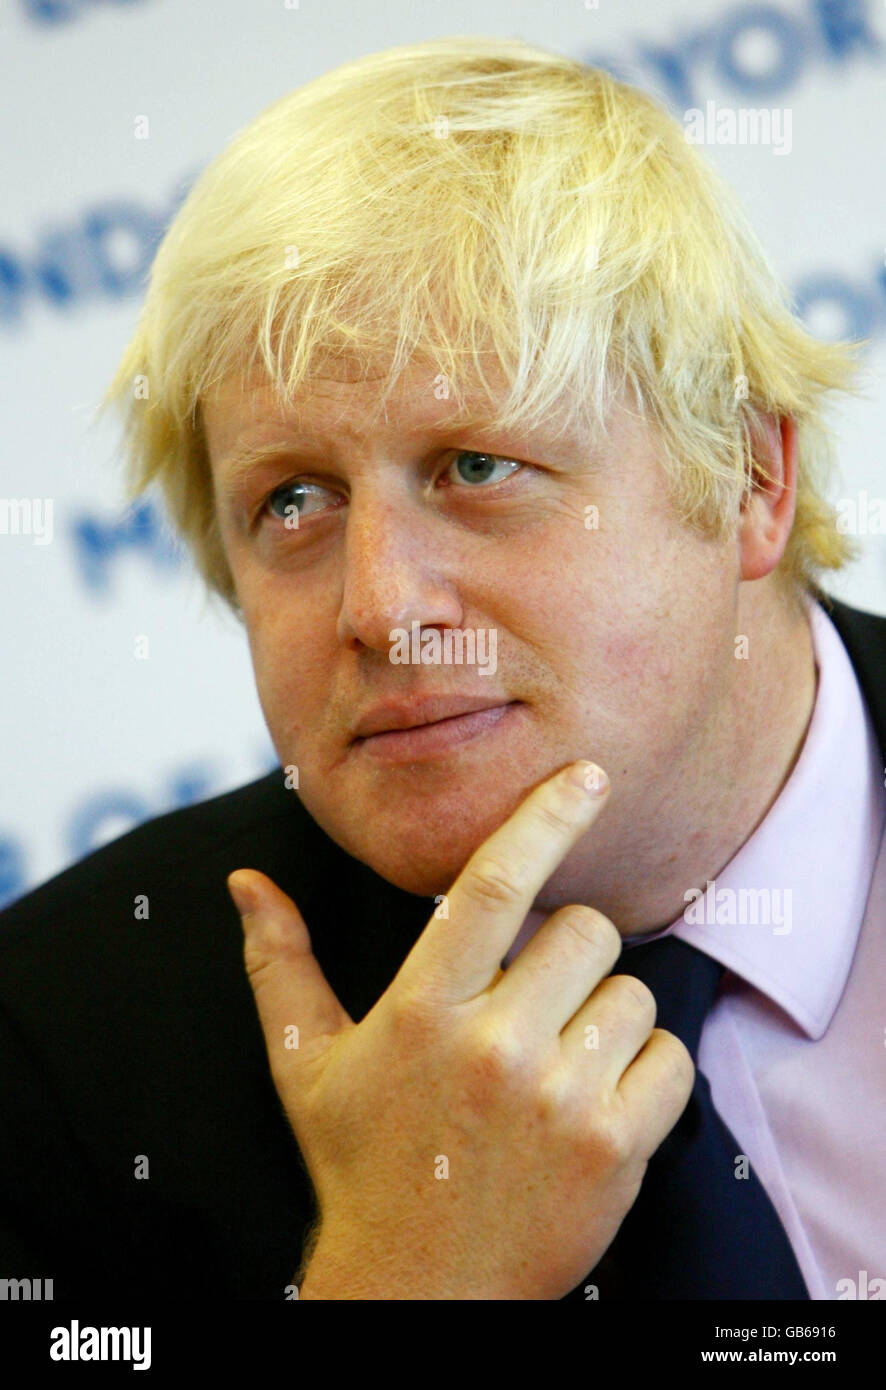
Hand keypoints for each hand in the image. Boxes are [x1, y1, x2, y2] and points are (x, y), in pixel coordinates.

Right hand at [227, 760, 693, 1299]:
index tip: (588, 778)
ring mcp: (558, 1099)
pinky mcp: (614, 1149)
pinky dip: (647, 1073)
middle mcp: (493, 1046)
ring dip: (607, 1017)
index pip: (493, 884)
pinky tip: (596, 1105)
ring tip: (559, 1064)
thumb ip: (280, 965)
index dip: (546, 818)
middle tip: (540, 1000)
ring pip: (634, 995)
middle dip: (573, 952)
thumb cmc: (362, 1167)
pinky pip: (669, 1060)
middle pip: (587, 931)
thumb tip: (244, 882)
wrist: (420, 1297)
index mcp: (421, 1010)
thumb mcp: (306, 1065)